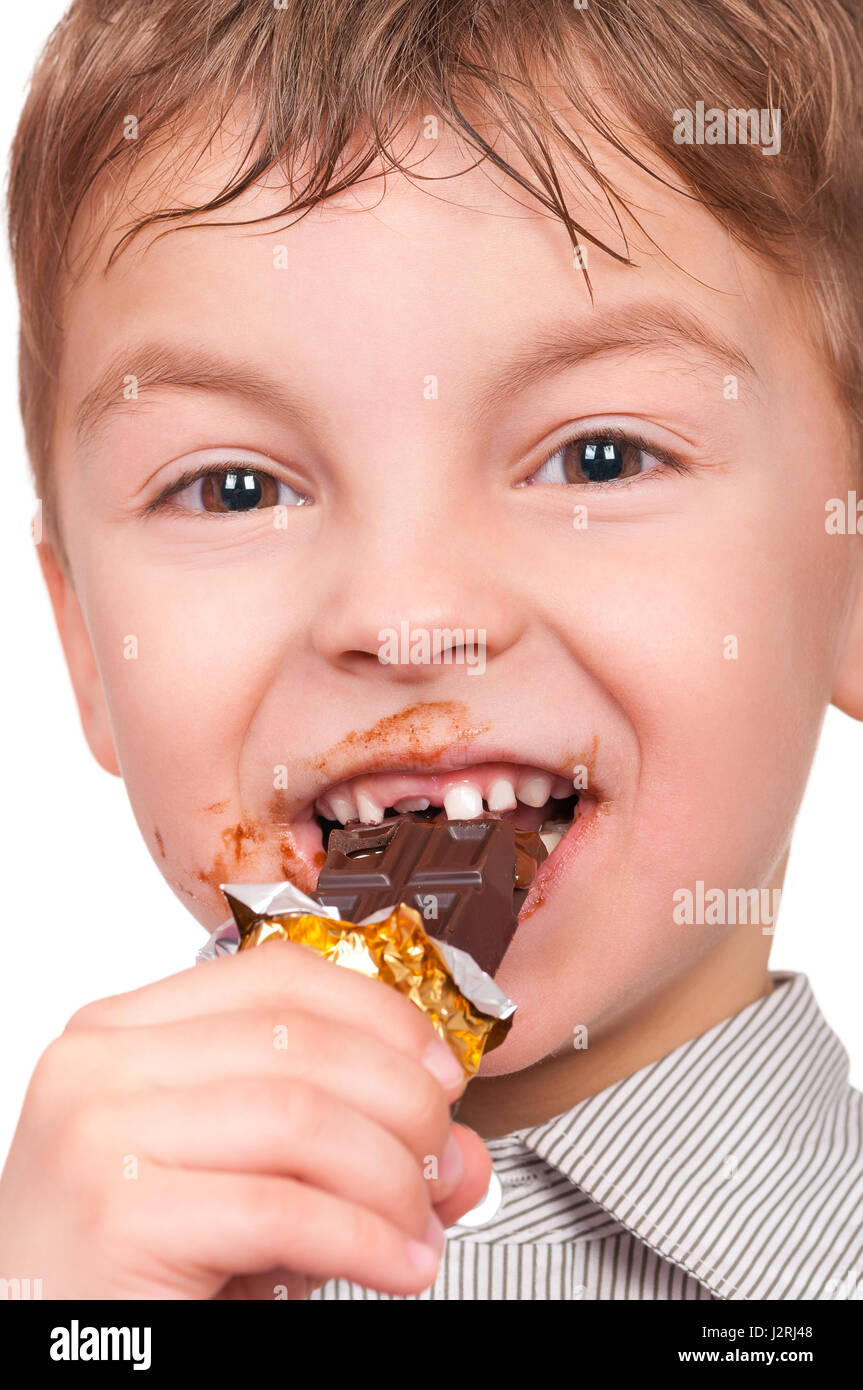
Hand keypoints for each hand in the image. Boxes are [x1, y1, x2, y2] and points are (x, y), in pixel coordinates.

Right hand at [0, 941, 491, 1298]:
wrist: (40, 1348)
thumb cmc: (130, 1272)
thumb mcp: (248, 1186)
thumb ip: (349, 1154)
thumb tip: (462, 1154)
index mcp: (124, 1031)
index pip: (277, 975)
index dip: (381, 1015)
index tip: (441, 1071)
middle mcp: (103, 1062)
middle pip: (301, 1040)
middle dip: (405, 1104)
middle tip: (442, 1165)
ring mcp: (101, 1130)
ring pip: (302, 1117)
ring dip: (392, 1178)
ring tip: (420, 1228)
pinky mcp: (119, 1212)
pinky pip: (284, 1208)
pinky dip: (366, 1240)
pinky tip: (397, 1266)